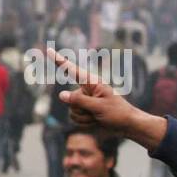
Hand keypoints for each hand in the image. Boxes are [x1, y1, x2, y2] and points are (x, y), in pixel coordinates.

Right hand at [50, 48, 166, 150]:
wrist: (127, 126)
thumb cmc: (118, 113)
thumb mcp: (99, 106)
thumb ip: (79, 101)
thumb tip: (61, 95)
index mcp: (92, 83)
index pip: (72, 70)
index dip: (59, 61)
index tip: (49, 50)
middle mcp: (86, 91)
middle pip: (71, 100)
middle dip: (82, 110)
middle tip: (99, 113)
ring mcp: (85, 102)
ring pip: (72, 111)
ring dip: (85, 118)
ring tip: (99, 117)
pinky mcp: (84, 112)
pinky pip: (74, 118)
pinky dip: (84, 123)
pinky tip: (96, 122)